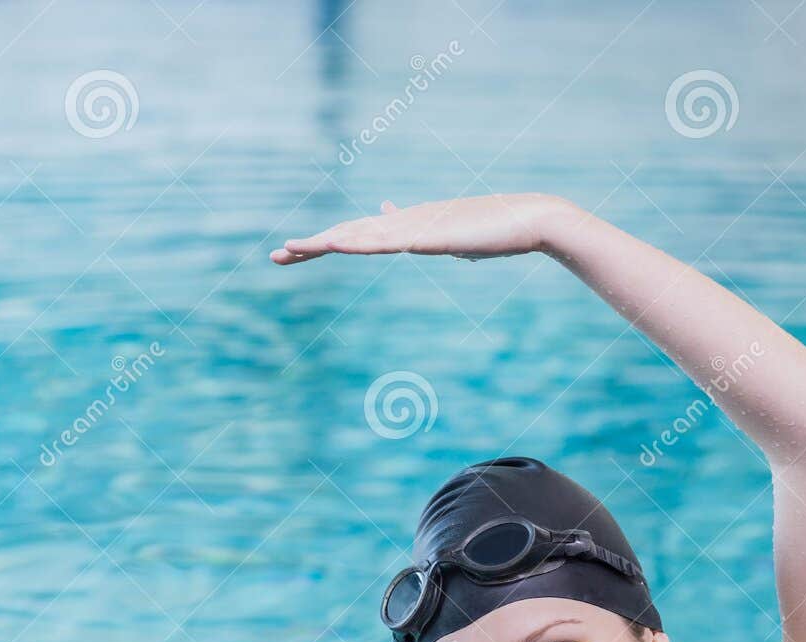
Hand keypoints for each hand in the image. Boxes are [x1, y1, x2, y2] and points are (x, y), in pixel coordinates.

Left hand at [270, 193, 575, 264]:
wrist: (531, 219)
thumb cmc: (497, 232)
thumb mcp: (453, 240)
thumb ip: (431, 237)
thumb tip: (415, 229)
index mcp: (406, 225)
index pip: (356, 236)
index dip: (323, 244)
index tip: (293, 253)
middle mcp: (404, 221)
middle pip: (348, 234)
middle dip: (310, 246)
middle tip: (274, 257)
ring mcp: (415, 226)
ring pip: (359, 236)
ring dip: (323, 243)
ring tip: (289, 249)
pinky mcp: (429, 234)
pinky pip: (386, 241)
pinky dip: (357, 243)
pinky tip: (334, 244)